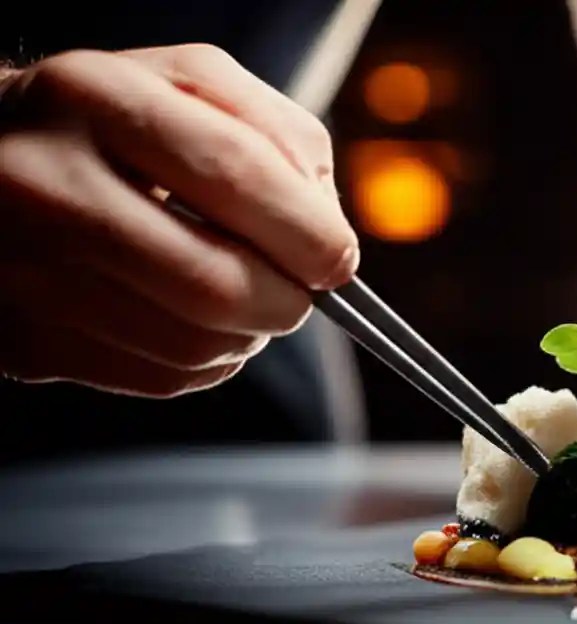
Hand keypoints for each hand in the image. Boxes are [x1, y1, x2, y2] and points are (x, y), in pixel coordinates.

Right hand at [0, 45, 358, 396]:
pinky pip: (159, 378)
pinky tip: (199, 322)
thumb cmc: (113, 121)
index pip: (236, 175)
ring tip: (248, 300)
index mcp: (96, 99)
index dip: (310, 233)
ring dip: (251, 335)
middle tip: (302, 291)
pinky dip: (208, 363)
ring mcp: (23, 270)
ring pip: (193, 346)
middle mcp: (46, 183)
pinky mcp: (22, 340)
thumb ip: (276, 135)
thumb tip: (328, 228)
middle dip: (290, 302)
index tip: (338, 260)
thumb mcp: (191, 85)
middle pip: (215, 284)